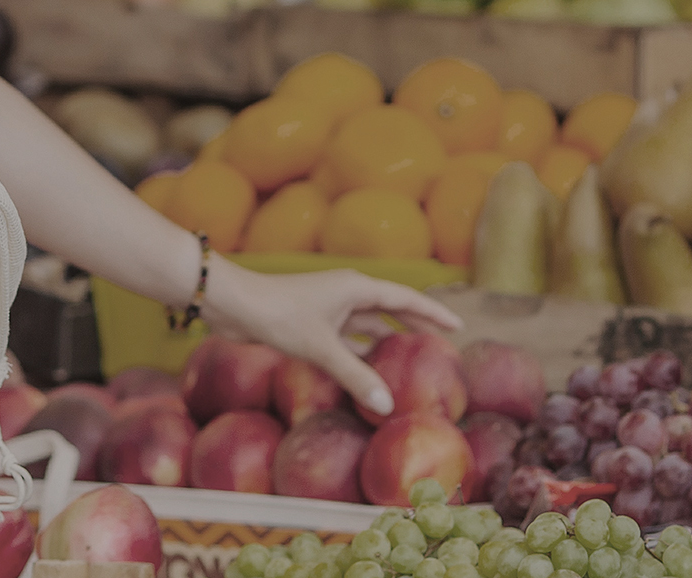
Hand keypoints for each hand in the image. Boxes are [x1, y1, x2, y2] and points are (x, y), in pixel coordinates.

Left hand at [201, 258, 463, 416]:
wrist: (232, 303)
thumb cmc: (278, 314)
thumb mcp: (321, 347)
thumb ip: (355, 376)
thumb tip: (387, 405)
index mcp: (357, 287)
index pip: (406, 298)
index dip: (433, 313)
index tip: (458, 326)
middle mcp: (346, 294)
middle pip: (390, 310)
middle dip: (414, 326)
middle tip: (440, 346)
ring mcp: (328, 308)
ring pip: (365, 327)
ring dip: (385, 344)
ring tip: (409, 364)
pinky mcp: (310, 324)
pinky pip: (344, 340)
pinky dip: (357, 355)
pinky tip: (365, 373)